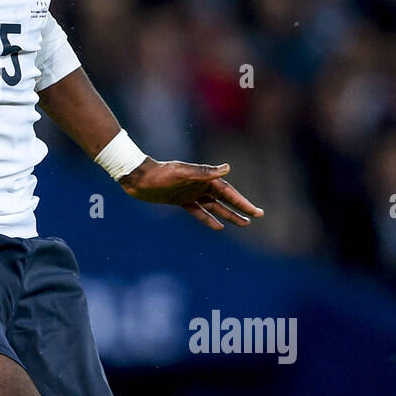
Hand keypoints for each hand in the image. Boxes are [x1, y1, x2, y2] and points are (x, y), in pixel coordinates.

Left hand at [119, 160, 263, 229]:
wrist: (138, 178)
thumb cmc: (159, 173)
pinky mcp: (180, 200)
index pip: (228, 192)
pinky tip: (219, 227)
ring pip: (215, 206)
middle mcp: (199, 185)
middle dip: (241, 208)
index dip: (243, 202)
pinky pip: (199, 211)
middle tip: (257, 216)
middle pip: (225, 199)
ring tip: (244, 224)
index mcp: (203, 178)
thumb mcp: (181, 172)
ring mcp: (191, 193)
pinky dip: (208, 218)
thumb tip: (227, 168)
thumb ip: (203, 172)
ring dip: (229, 215)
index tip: (256, 211)